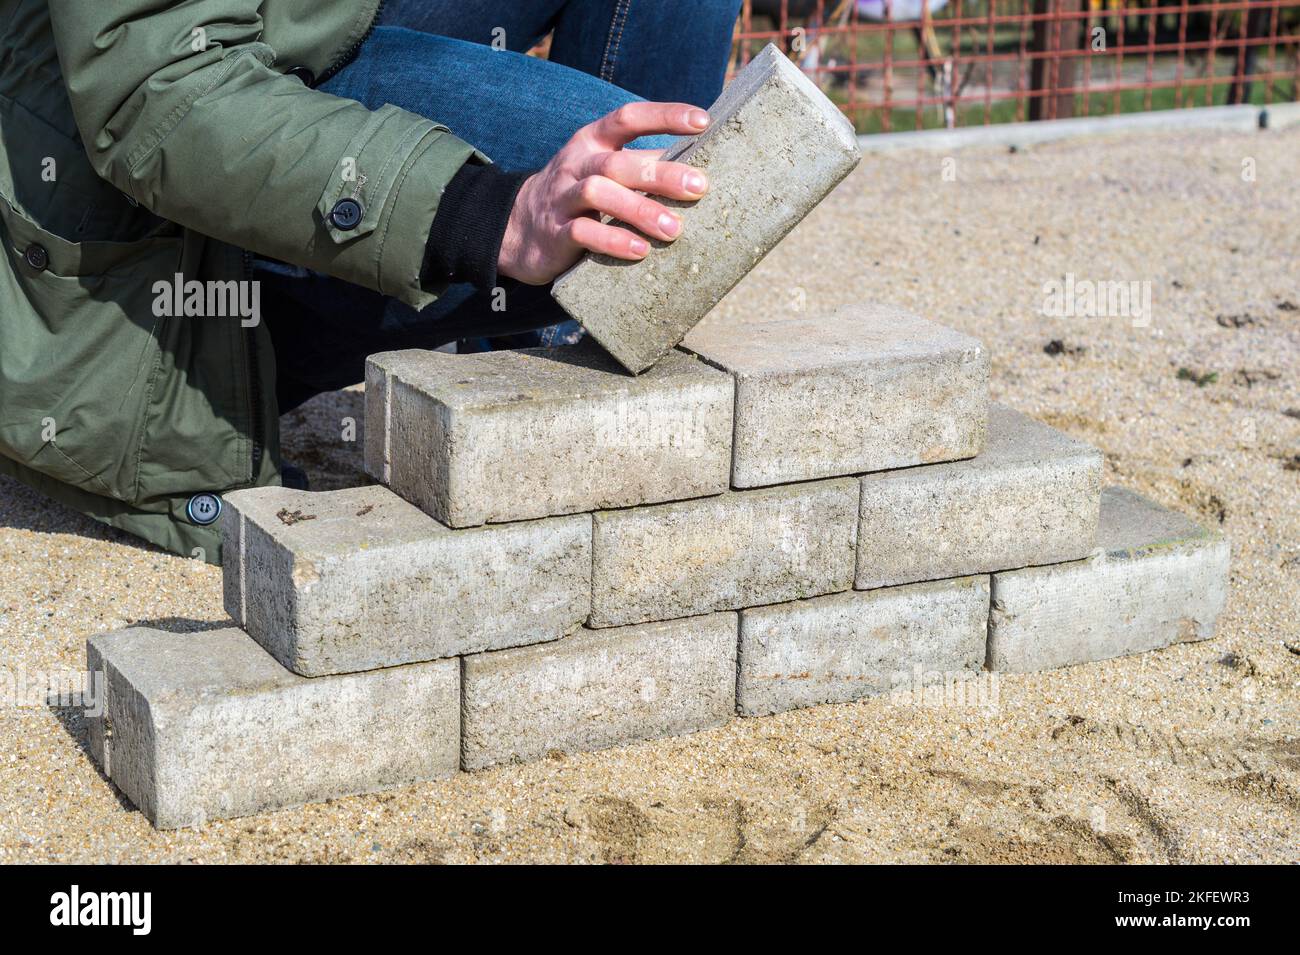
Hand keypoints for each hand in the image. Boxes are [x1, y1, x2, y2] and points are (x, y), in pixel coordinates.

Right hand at [498, 102, 711, 284]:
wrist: (518, 229)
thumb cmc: (578, 196)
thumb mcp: (604, 170)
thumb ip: (642, 164)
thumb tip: (699, 164)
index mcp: (593, 141)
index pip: (628, 117)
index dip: (665, 116)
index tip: (702, 121)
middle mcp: (576, 164)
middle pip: (618, 162)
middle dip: (660, 174)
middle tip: (699, 187)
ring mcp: (562, 198)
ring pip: (599, 194)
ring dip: (639, 210)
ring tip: (674, 229)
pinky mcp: (555, 233)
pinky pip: (583, 232)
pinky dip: (613, 241)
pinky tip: (640, 250)